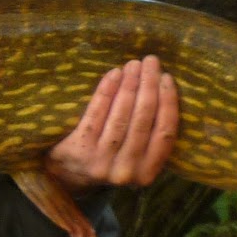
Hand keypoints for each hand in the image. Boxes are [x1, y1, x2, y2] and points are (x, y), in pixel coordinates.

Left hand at [46, 55, 178, 192]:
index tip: (167, 78)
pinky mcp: (81, 148)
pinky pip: (97, 113)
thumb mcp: (136, 157)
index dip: (168, 102)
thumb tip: (164, 88)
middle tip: (151, 62)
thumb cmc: (110, 157)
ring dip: (129, 85)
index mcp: (147, 172)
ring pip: (121, 116)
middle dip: (149, 86)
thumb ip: (151, 135)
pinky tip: (114, 73)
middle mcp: (127, 170)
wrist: (69, 173)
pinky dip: (107, 90)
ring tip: (133, 64)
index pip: (165, 133)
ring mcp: (102, 160)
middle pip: (143, 120)